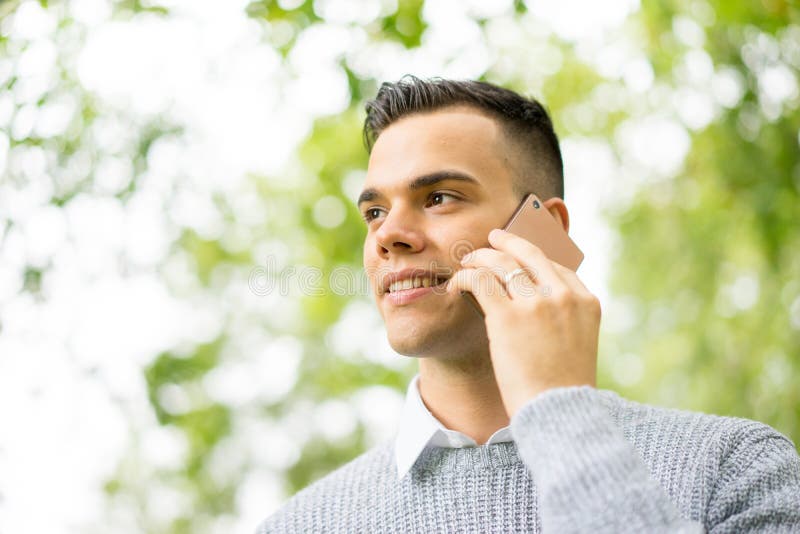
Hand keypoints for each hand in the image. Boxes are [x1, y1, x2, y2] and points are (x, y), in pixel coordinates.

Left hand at [445, 228, 600, 417]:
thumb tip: (536, 309)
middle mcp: (563, 296)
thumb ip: (564, 321)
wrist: (559, 414)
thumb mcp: (577, 346)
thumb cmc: (563, 389)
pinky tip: (456, 284)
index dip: (531, 258)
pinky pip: (480, 281)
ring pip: (501, 262)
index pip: (555, 266)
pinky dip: (465, 277)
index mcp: (586, 303)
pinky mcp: (507, 316)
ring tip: (468, 261)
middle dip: (507, 242)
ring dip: (480, 258)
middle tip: (492, 239)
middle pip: (529, 254)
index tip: (517, 257)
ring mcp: (537, 304)